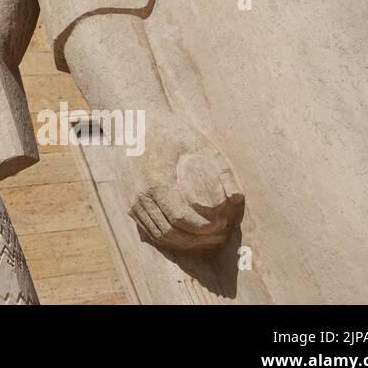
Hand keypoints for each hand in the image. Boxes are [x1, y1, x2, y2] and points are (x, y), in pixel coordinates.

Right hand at [127, 120, 243, 250]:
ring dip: (186, 243)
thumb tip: (237, 198)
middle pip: (171, 232)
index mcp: (157, 181)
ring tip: (209, 239)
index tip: (223, 224)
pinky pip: (150, 231)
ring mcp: (133, 201)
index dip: (204, 227)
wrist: (135, 124)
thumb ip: (221, 170)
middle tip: (221, 236)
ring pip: (160, 236)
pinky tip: (189, 236)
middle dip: (199, 240)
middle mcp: (141, 195)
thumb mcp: (199, 143)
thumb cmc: (171, 132)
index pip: (181, 218)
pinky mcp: (130, 205)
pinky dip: (171, 240)